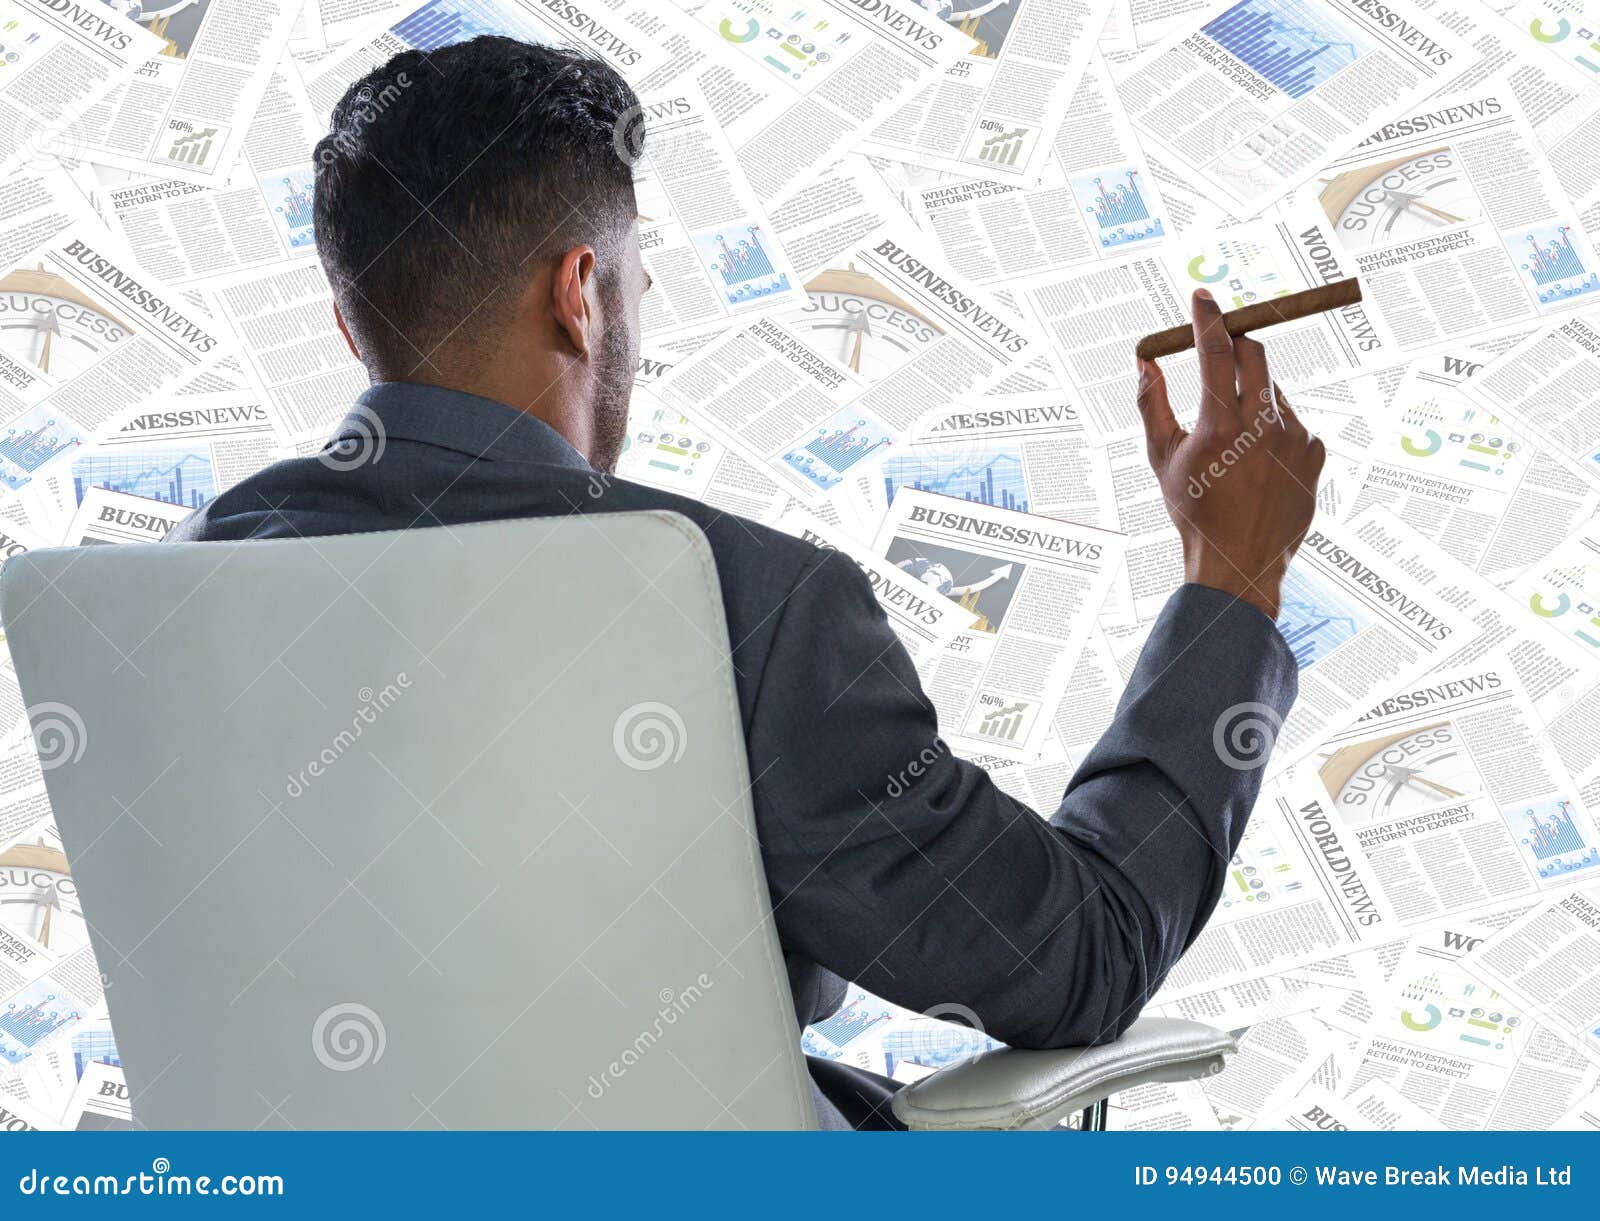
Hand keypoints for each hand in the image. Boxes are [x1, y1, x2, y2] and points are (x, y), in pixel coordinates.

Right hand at [1135, 288, 1324, 619]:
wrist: (1239, 564)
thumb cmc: (1193, 512)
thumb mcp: (1161, 458)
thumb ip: (1152, 404)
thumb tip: (1146, 360)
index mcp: (1220, 427)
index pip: (1216, 351)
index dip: (1208, 318)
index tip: (1203, 296)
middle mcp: (1263, 427)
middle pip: (1255, 355)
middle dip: (1235, 345)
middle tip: (1219, 353)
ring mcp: (1295, 439)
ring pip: (1273, 391)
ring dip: (1252, 396)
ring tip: (1234, 441)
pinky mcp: (1315, 453)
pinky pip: (1293, 421)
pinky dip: (1274, 428)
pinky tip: (1258, 462)